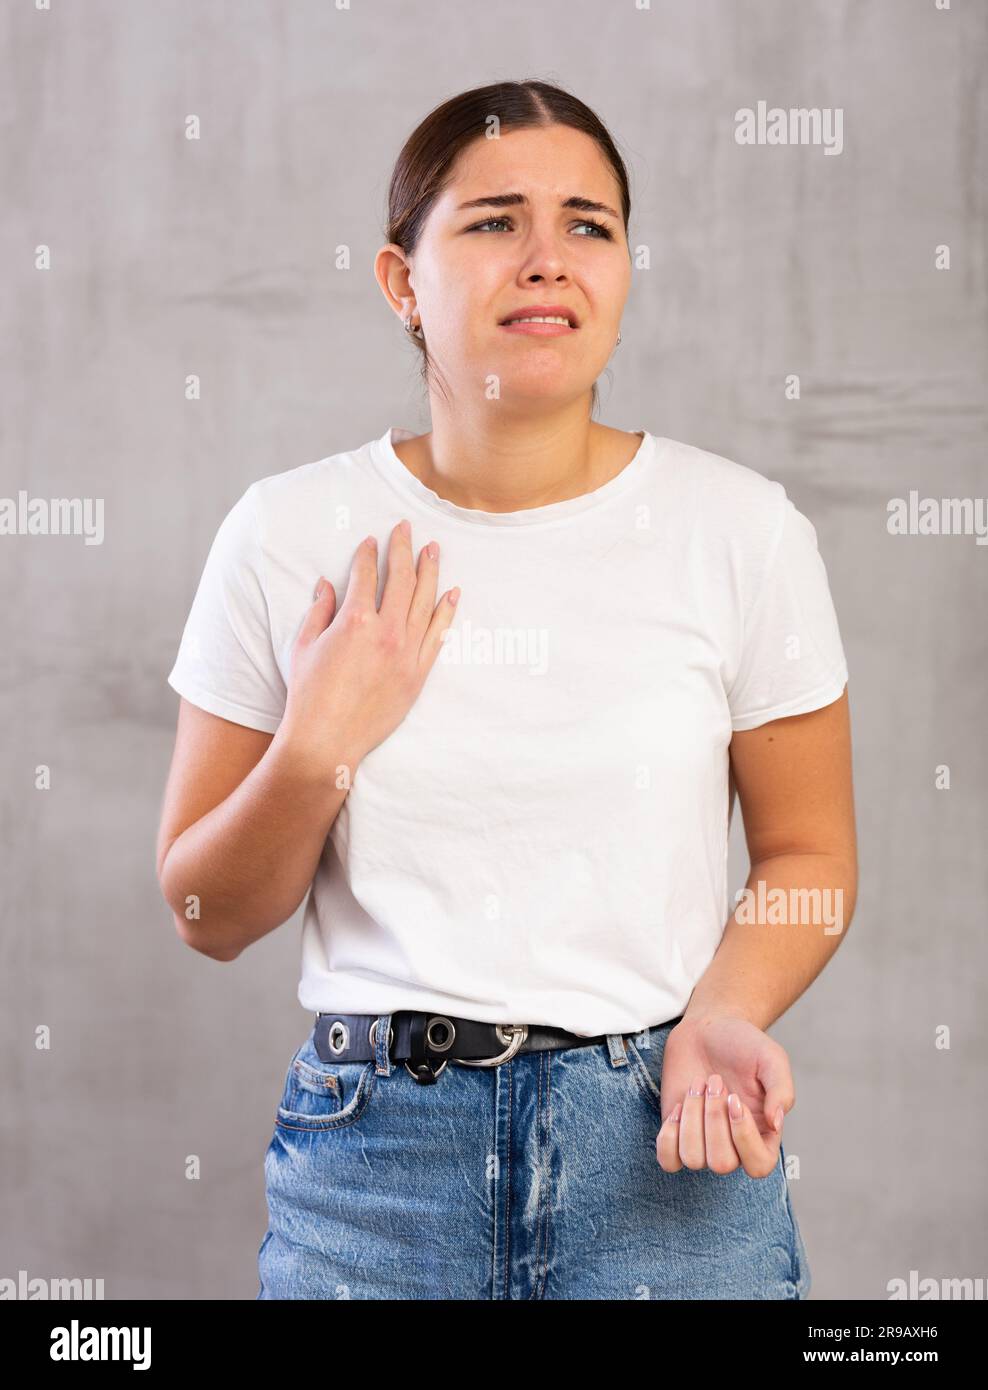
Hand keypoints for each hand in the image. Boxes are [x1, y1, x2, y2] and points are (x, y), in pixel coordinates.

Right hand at [279, 520, 459, 774]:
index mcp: (354, 621)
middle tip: (407, 528)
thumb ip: (319, 611)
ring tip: (433, 549)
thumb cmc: (308, 694)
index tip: (371, 542)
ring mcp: (406, 652)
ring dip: (430, 571)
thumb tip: (326, 586)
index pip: (365, 576)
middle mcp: (385, 631)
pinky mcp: (418, 673)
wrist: (328, 739)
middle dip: (404, 548)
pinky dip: (446, 612)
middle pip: (400, 579)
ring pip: (424, 601)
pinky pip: (438, 635)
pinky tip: (452, 593)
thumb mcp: (304, 646)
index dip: (368, 554)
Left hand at [655, 1014, 793, 1177]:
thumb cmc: (743, 1045)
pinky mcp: (676, 1133)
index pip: (759, 1165)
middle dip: (713, 1118)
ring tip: (698, 1085)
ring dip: (692, 1118)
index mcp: (763, 1134)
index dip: (743, 1137)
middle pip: (722, 1163)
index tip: (734, 1099)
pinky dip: (669, 1135)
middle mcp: (734, 1145)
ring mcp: (703, 1141)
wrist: (707, 1029)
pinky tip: (678, 1106)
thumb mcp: (771, 1058)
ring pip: (693, 1159)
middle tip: (715, 1080)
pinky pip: (668, 1159)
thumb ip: (782, 1090)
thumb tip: (776, 1123)